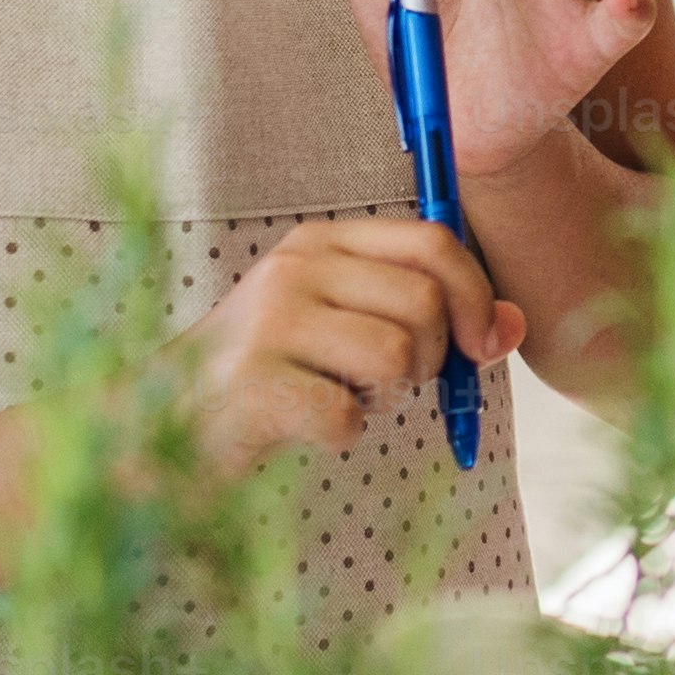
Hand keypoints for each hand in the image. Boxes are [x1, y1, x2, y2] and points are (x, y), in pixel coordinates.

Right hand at [165, 216, 513, 481]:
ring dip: (384, 396)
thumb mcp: (345, 326)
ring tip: (339, 395)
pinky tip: (304, 424)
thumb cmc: (271, 374)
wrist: (159, 422)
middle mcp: (296, 267)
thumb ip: (428, 316)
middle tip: (387, 381)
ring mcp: (271, 323)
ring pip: (396, 356)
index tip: (479, 343)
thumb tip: (516, 325)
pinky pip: (349, 415)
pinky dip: (342, 434)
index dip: (476, 294)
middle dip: (430, 357)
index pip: (433, 241)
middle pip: (425, 301)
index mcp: (321, 242)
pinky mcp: (255, 384)